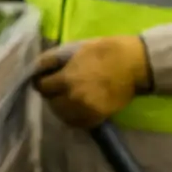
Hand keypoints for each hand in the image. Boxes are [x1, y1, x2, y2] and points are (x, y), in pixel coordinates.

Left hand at [32, 36, 152, 128]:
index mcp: (67, 79)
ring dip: (61, 106)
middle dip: (51, 94)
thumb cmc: (104, 51)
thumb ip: (53, 58)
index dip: (41, 81)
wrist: (134, 64)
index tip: (45, 78)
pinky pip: (77, 123)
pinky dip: (73, 117)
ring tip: (66, 98)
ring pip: (62, 114)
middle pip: (50, 102)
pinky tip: (76, 108)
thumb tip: (37, 66)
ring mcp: (86, 109)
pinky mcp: (98, 117)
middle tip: (57, 88)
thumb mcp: (75, 48)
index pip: (41, 87)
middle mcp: (74, 98)